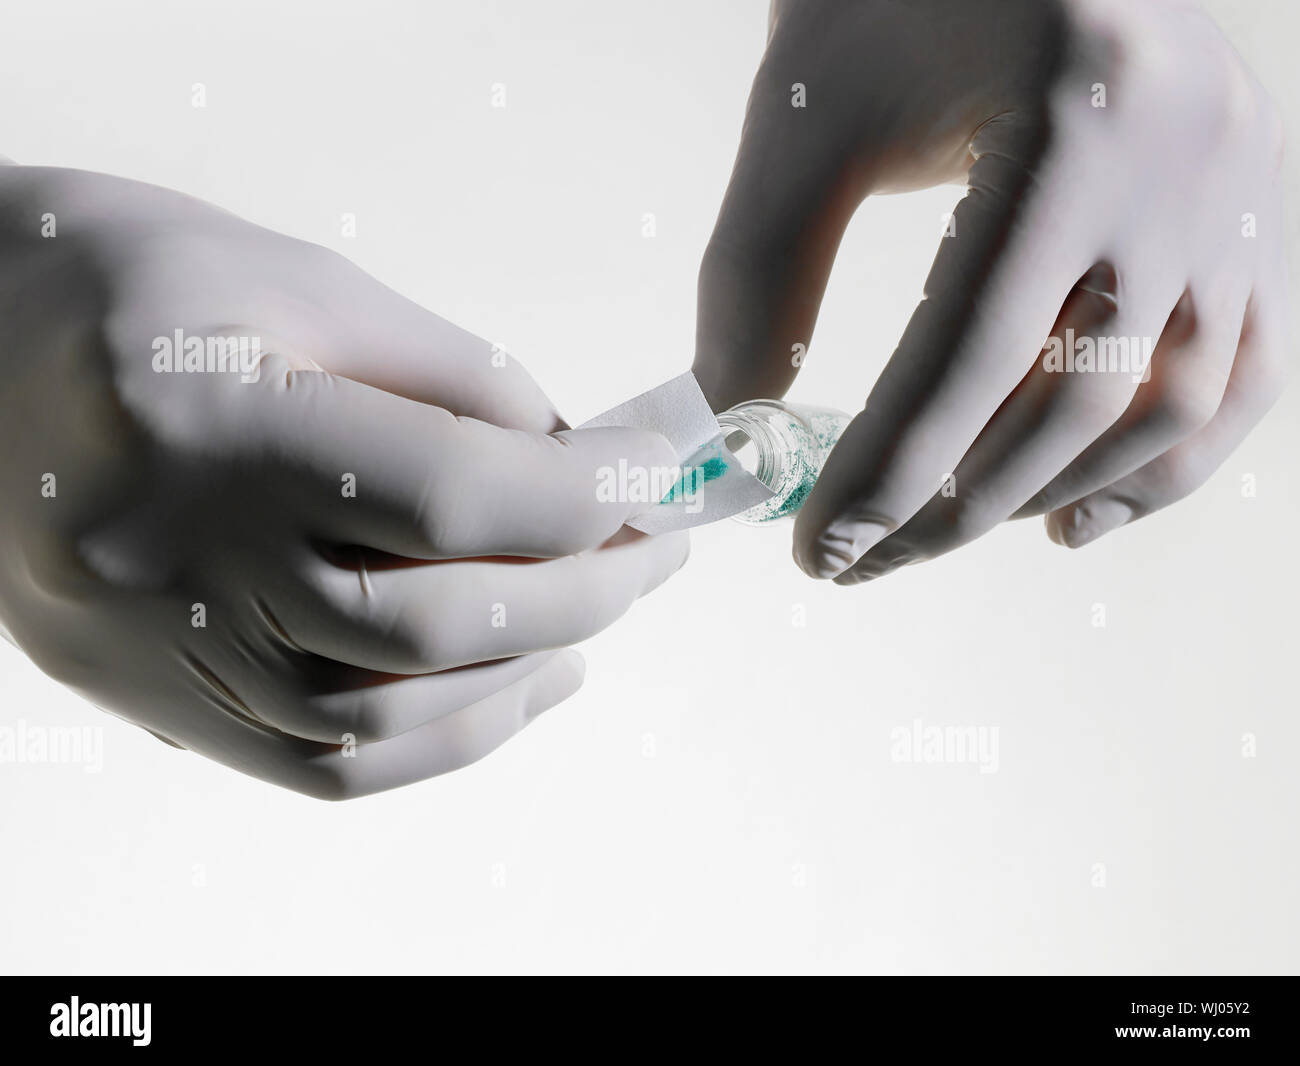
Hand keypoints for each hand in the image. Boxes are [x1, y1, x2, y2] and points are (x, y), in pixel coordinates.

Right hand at [0, 166, 686, 797]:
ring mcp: (152, 650)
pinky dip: (447, 737)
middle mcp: (173, 560)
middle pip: (430, 624)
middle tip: (653, 546)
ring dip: (525, 669)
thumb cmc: (141, 281)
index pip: (450, 494)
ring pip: (383, 717)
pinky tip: (523, 685)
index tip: (661, 477)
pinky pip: (324, 767)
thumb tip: (576, 467)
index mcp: (209, 423)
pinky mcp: (150, 696)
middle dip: (583, 587)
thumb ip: (456, 380)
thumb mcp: (307, 285)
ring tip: (602, 611)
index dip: (587, 493)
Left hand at [694, 0, 1288, 581]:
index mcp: (1072, 116)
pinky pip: (1243, 379)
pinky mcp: (1261, 216)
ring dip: (1046, 496)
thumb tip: (730, 420)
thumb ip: (759, 269)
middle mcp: (1187, 161)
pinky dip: (1161, 469)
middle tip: (862, 560)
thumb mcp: (809, 114)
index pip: (971, 349)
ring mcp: (1245, 192)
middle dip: (953, 506)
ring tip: (945, 536)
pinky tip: (1069, 518)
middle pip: (1073, 398)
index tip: (819, 551)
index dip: (892, 471)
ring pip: (1167, 406)